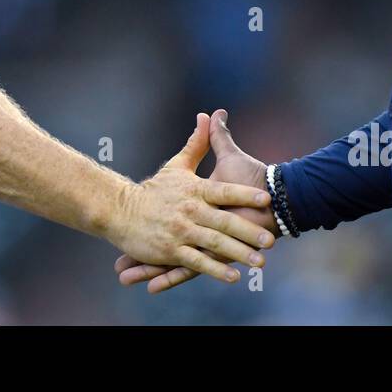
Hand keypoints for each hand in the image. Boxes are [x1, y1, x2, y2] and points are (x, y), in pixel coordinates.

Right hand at [115, 108, 275, 292]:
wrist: (120, 210)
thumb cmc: (153, 190)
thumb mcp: (177, 166)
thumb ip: (197, 143)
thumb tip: (209, 115)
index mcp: (194, 189)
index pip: (224, 191)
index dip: (244, 194)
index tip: (266, 198)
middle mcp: (189, 210)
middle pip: (224, 221)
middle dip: (249, 231)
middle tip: (271, 240)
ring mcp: (180, 231)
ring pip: (214, 243)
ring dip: (238, 254)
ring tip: (259, 262)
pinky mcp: (170, 250)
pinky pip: (196, 262)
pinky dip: (214, 269)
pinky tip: (233, 276)